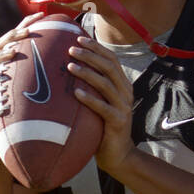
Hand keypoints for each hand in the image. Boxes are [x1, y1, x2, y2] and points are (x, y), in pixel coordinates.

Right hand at [0, 13, 45, 163]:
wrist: (2, 146)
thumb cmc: (24, 123)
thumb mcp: (37, 100)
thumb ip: (48, 83)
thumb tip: (76, 71)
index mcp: (10, 69)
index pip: (17, 41)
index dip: (27, 27)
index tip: (42, 16)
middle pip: (1, 46)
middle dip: (13, 36)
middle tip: (28, 31)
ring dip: (1, 55)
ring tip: (14, 50)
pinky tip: (0, 74)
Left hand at [67, 36, 135, 178]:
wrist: (118, 155)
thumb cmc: (103, 127)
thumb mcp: (100, 103)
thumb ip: (92, 87)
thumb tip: (68, 68)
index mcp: (122, 85)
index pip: (111, 59)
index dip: (96, 47)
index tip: (78, 38)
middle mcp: (125, 93)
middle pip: (109, 67)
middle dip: (90, 55)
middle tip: (70, 49)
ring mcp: (123, 108)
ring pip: (106, 84)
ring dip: (87, 73)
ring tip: (70, 66)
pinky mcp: (118, 122)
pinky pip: (103, 108)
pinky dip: (89, 99)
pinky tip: (76, 93)